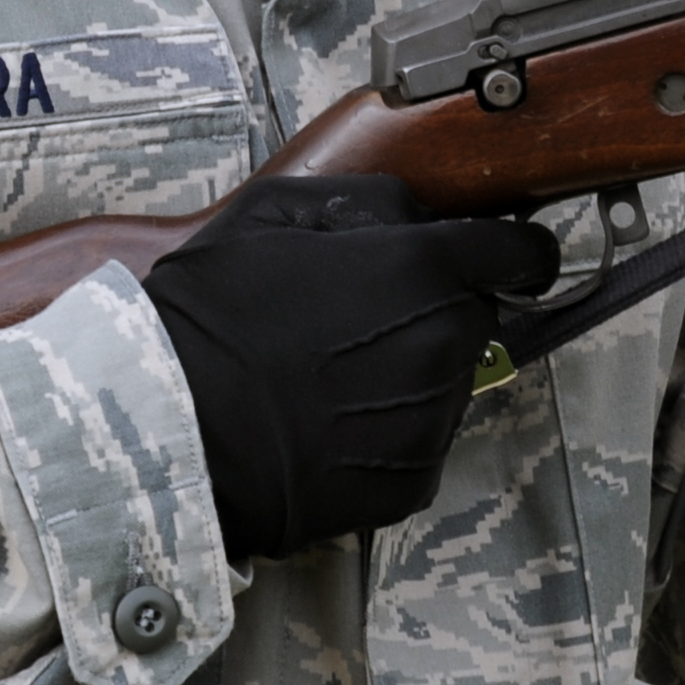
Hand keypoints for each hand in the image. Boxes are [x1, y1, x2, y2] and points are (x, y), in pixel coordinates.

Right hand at [144, 173, 560, 560]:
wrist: (163, 431)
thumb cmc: (208, 318)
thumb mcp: (273, 216)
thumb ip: (366, 203)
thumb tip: (418, 214)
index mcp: (422, 270)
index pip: (520, 254)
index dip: (514, 252)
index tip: (505, 259)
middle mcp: (443, 345)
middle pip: (477, 318)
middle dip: (438, 311)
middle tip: (361, 322)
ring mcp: (430, 419)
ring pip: (452, 381)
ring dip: (413, 373)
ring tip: (332, 378)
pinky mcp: (408, 482)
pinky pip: (421, 442)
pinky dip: (390, 432)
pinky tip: (330, 424)